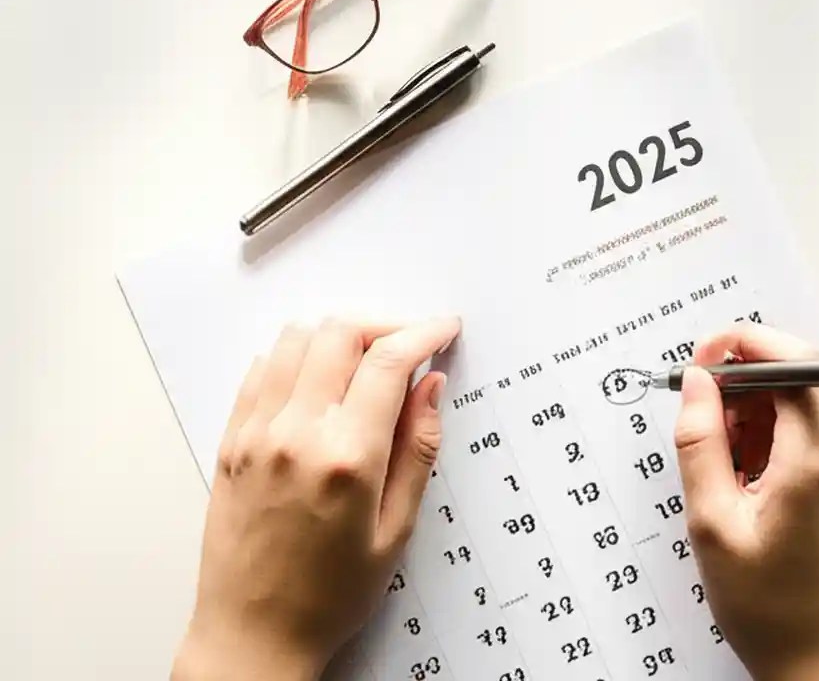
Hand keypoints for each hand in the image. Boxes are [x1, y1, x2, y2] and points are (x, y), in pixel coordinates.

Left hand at [172, 318, 459, 680]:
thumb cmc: (329, 597)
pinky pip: (259, 371)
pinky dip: (294, 359)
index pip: (388, 362)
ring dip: (337, 337)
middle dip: (383, 326)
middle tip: (409, 346)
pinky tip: (317, 382)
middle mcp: (295, 435)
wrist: (252, 637)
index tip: (443, 329)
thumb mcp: (396, 531)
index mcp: (347, 459)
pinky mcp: (231, 443)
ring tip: (364, 364)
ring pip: (295, 340)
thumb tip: (431, 387)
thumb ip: (417, 450)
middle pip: (339, 334)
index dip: (423, 334)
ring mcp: (256, 435)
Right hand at [672, 324, 818, 680]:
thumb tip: (697, 385)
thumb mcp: (712, 525)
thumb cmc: (772, 611)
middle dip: (745, 383)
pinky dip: (781, 436)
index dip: (743, 346)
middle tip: (706, 420)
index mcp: (815, 463)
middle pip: (801, 376)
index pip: (792, 361)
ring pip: (808, 402)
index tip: (705, 360)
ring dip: (761, 412)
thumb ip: (699, 445)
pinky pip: (818, 432)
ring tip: (728, 465)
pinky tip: (754, 479)